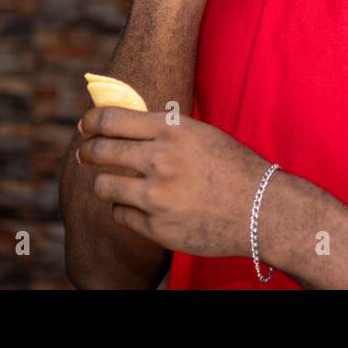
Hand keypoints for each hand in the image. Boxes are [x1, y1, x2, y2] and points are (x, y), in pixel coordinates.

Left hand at [78, 106, 270, 257]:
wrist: (262, 209)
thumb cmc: (231, 166)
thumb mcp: (198, 133)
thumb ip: (160, 128)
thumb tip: (115, 124)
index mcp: (171, 129)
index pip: (109, 120)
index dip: (89, 122)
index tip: (85, 127)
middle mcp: (161, 159)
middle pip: (99, 151)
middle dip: (88, 152)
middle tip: (87, 155)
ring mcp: (157, 196)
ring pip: (104, 186)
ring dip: (106, 184)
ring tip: (116, 184)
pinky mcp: (157, 227)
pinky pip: (122, 214)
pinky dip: (127, 210)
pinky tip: (143, 207)